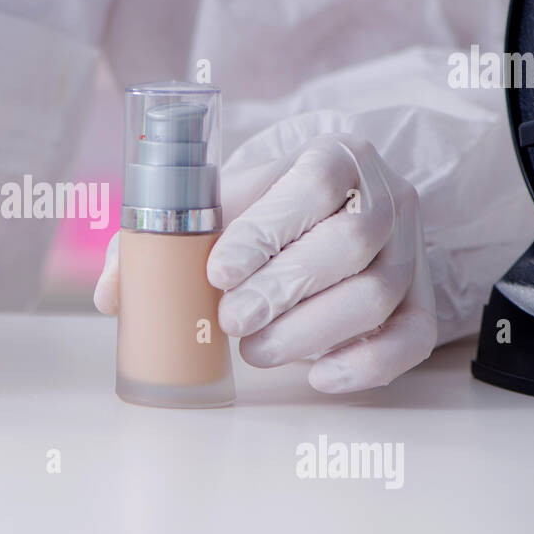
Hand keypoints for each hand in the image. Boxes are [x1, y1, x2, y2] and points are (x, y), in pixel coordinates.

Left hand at [96, 132, 435, 392]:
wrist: (328, 207)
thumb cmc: (259, 210)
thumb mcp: (212, 206)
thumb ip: (156, 240)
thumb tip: (112, 294)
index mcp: (333, 156)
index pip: (313, 184)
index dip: (267, 230)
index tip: (218, 272)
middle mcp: (383, 196)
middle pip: (351, 242)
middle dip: (284, 288)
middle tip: (231, 322)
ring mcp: (410, 250)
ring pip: (378, 294)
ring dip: (312, 331)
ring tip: (257, 352)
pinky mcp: (421, 298)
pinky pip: (412, 336)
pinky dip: (367, 363)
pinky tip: (318, 377)